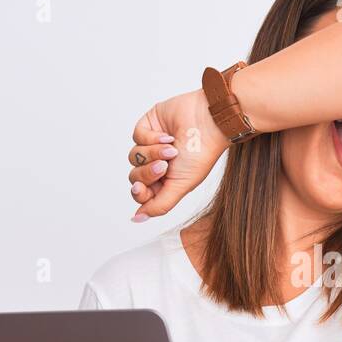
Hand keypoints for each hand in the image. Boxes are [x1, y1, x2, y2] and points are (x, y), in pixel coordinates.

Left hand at [127, 88, 230, 220]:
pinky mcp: (149, 126)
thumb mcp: (181, 186)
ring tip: (171, 148)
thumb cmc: (200, 154)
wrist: (208, 123)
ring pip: (134, 156)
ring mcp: (152, 145)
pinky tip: (168, 136)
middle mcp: (158, 164)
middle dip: (148, 172)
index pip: (141, 193)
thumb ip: (160, 205)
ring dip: (152, 153)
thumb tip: (138, 218)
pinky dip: (151, 138)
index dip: (139, 192)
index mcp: (166, 181)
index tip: (141, 189)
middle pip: (136, 175)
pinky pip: (137, 136)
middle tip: (164, 166)